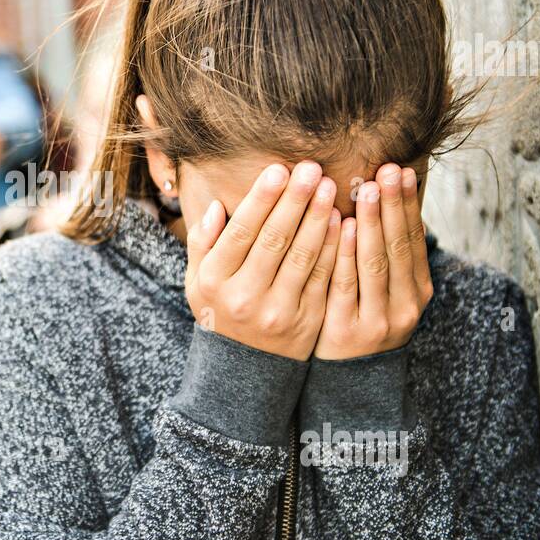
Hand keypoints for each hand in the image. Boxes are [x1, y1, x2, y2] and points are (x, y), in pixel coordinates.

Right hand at [185, 161, 340, 360]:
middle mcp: (245, 297)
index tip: (278, 170)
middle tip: (311, 168)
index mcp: (213, 281)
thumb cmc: (220, 311)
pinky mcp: (307, 321)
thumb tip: (216, 206)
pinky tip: (341, 221)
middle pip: (274, 240)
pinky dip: (333, 247)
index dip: (261, 200)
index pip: (240, 232)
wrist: (244, 370)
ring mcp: (277, 311)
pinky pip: (323, 277)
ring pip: (302, 256)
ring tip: (329, 187)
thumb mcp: (197, 281)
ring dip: (318, 218)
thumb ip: (202, 243)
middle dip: (294, 201)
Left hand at [314, 164, 432, 359]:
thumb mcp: (386, 293)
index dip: (408, 205)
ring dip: (372, 223)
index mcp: (417, 290)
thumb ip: (389, 255)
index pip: (414, 240)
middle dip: (393, 205)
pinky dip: (345, 254)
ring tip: (368, 188)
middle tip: (388, 170)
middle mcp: (404, 305)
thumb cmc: (362, 321)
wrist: (348, 382)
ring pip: (376, 264)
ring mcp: (378, 320)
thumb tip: (397, 206)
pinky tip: (341, 226)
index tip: (402, 170)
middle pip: (398, 247)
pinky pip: (346, 285)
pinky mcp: (347, 331)